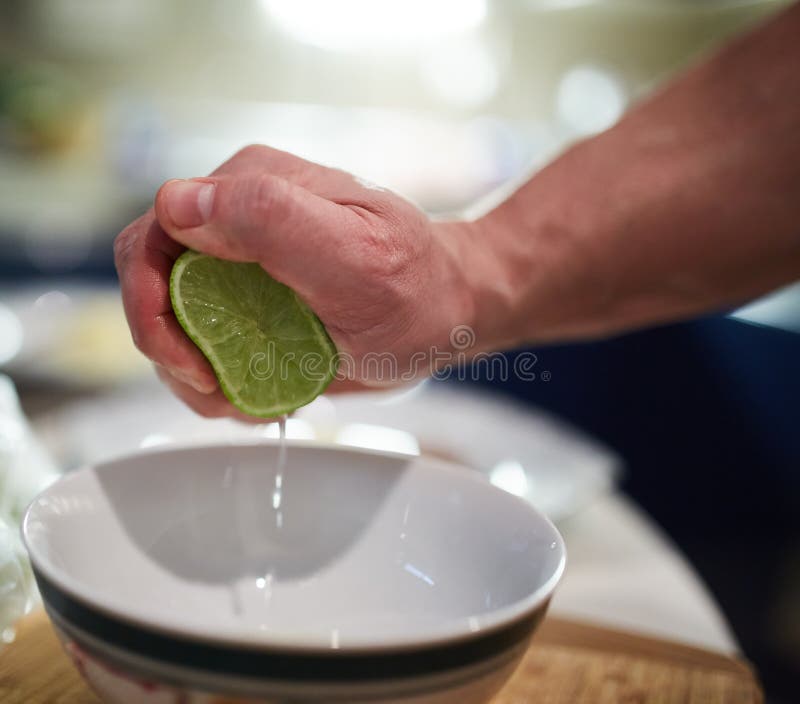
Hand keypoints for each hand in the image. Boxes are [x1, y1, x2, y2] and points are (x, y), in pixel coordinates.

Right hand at [114, 145, 476, 418]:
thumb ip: (271, 219)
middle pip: (153, 283)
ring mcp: (240, 262)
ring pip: (173, 320)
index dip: (153, 305)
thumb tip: (177, 204)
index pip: (155, 235)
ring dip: (196, 374)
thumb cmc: (416, 285)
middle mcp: (236, 219)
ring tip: (249, 397)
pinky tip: (260, 393)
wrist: (446, 312)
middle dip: (172, 348)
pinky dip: (220, 380)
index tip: (197, 364)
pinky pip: (205, 341)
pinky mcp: (250, 300)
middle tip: (220, 391)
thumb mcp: (356, 255)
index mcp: (252, 187)